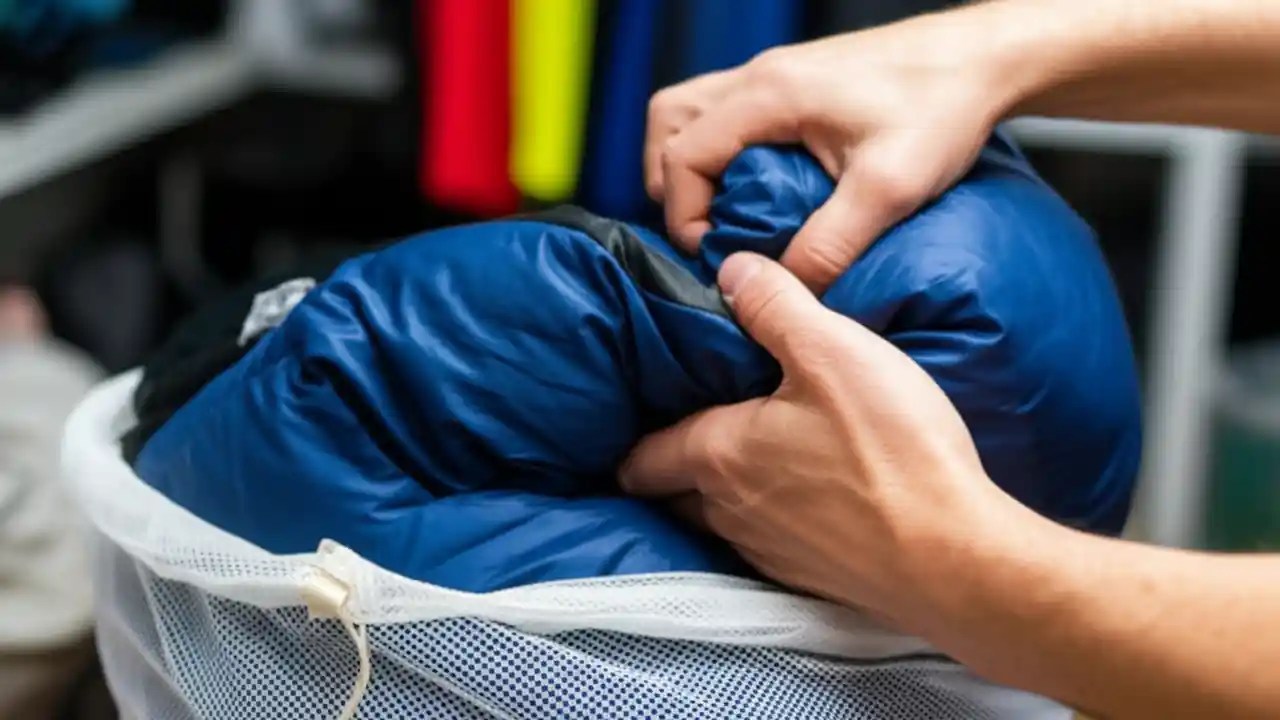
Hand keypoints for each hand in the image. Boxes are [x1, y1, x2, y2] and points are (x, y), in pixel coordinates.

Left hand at [620, 252, 1036, 634]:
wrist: (955, 561)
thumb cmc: (891, 451)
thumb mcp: (832, 351)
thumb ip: (774, 305)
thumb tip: (728, 269)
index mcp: (718, 455)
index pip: (642, 458)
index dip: (633, 438)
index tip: (639, 417)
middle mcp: (729, 512)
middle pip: (675, 491)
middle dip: (675, 463)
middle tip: (697, 425)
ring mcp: (770, 554)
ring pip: (722, 519)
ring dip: (726, 490)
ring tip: (754, 454)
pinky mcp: (811, 579)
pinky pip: (770, 543)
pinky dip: (774, 519)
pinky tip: (809, 497)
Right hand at [645, 11, 1012, 289]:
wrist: (984, 58)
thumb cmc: (943, 108)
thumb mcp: (888, 190)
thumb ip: (830, 244)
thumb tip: (786, 288)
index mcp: (768, 95)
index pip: (682, 156)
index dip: (685, 215)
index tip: (718, 254)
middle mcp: (760, 75)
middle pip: (668, 121)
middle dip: (673, 183)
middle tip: (709, 230)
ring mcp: (776, 73)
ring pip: (693, 111)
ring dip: (693, 163)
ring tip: (726, 212)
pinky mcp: (796, 80)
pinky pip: (728, 110)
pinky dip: (723, 149)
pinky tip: (762, 186)